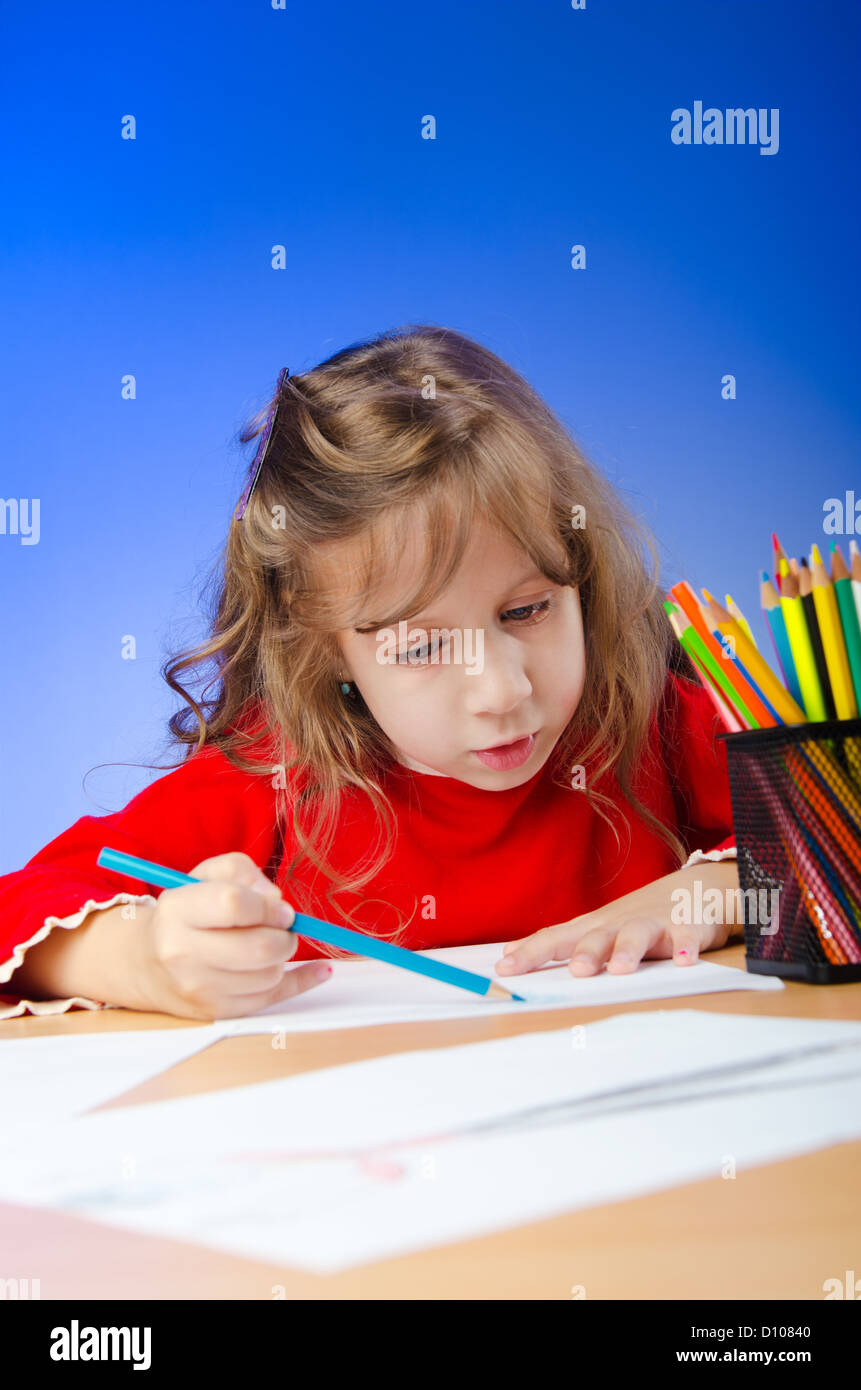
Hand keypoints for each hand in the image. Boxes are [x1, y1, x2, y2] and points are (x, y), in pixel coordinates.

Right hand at [137, 851, 331, 1018]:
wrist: (150, 963)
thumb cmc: (187, 913)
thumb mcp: (205, 875)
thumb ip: (242, 872)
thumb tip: (276, 901)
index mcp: (177, 910)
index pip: (235, 904)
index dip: (269, 906)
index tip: (280, 909)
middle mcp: (182, 953)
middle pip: (259, 948)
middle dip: (284, 935)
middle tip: (282, 927)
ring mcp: (199, 988)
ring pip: (269, 975)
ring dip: (281, 956)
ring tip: (269, 943)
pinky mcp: (218, 1011)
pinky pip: (275, 998)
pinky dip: (303, 981)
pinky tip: (320, 970)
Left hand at [495, 859, 742, 977]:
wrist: (690, 889)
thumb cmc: (633, 917)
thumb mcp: (593, 928)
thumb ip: (555, 942)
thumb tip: (508, 953)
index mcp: (592, 927)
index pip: (555, 939)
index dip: (531, 953)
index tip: (505, 970)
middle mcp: (617, 924)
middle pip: (596, 937)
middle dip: (586, 953)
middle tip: (576, 971)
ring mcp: (652, 923)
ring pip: (637, 935)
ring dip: (629, 950)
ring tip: (622, 969)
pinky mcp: (685, 926)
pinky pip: (686, 936)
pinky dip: (686, 947)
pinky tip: (685, 961)